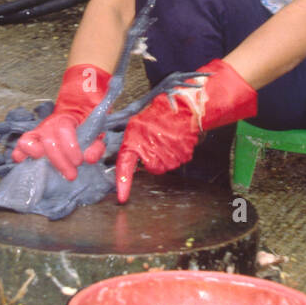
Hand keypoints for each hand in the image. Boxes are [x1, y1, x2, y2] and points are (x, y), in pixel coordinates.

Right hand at [13, 63, 109, 179]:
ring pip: (28, 141)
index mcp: (65, 119)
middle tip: (71, 175)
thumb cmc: (83, 129)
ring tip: (45, 167)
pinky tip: (26, 165)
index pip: (63, 130)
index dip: (70, 147)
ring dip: (35, 155)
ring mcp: (36, 134)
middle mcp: (48, 125)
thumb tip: (89, 159)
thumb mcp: (95, 135)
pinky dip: (19, 157)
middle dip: (60, 161)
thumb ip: (95, 147)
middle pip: (48, 141)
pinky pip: (18, 149)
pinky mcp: (28, 143)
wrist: (73, 116)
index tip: (79, 162)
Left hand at [116, 59, 256, 202]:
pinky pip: (177, 160)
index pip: (125, 168)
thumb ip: (131, 144)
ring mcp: (169, 158)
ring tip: (167, 136)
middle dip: (151, 158)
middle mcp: (152, 155)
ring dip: (165, 154)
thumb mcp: (136, 125)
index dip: (123, 185)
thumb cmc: (158, 112)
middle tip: (155, 140)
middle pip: (151, 168)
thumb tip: (131, 158)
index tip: (122, 198)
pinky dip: (176, 152)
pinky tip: (176, 139)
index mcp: (135, 144)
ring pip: (165, 165)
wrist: (183, 106)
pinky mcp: (183, 157)